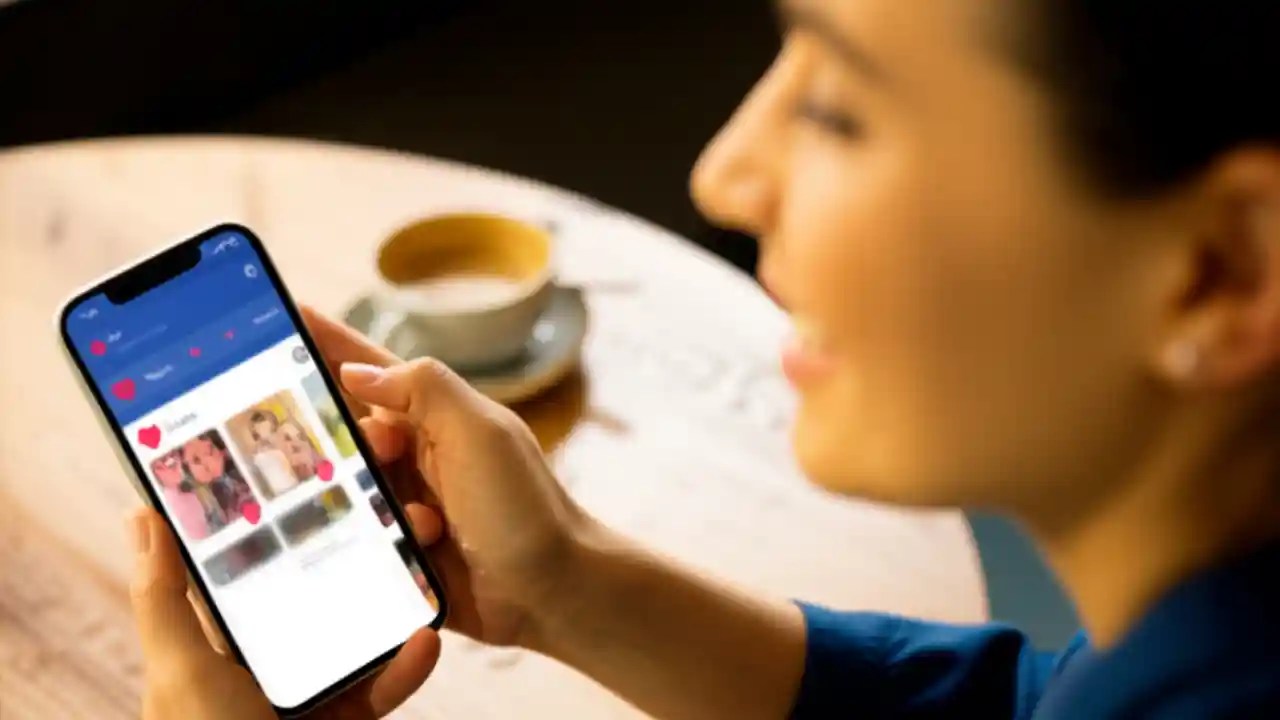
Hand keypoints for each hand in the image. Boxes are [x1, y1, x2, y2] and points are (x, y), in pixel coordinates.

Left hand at [128, 507, 440, 718]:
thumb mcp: (180, 672)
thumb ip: (165, 599)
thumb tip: (142, 516)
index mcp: (221, 640)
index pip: (248, 566)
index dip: (276, 520)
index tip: (311, 473)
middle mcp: (269, 659)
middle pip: (319, 590)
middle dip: (356, 551)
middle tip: (388, 508)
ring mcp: (312, 692)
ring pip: (361, 633)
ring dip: (394, 602)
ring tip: (418, 562)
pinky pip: (385, 687)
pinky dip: (408, 666)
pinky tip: (427, 640)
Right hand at [302, 307, 589, 647]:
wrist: (556, 594)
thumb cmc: (524, 508)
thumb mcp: (479, 432)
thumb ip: (424, 389)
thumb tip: (357, 372)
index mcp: (438, 416)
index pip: (368, 371)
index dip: (325, 345)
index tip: (279, 317)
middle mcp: (419, 456)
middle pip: (346, 436)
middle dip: (340, 447)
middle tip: (375, 462)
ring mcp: (408, 506)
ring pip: (346, 492)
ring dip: (372, 507)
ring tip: (425, 522)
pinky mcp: (402, 555)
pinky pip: (357, 544)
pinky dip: (372, 547)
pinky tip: (415, 554)